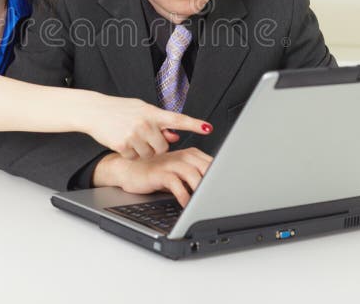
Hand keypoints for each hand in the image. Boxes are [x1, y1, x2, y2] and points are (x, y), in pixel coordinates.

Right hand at [84, 98, 211, 159]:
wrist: (95, 110)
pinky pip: (135, 158)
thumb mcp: (142, 110)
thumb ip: (159, 123)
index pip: (178, 119)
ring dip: (143, 151)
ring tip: (132, 138)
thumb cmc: (120, 110)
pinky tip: (123, 143)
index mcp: (152, 112)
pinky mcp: (123, 145)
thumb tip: (175, 137)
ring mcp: (134, 134)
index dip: (194, 124)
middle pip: (163, 147)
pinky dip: (130, 154)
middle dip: (157, 147)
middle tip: (145, 138)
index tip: (208, 128)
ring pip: (149, 155)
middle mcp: (145, 122)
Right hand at [92, 147, 213, 206]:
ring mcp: (170, 162)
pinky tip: (187, 205)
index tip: (230, 190)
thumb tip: (217, 190)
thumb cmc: (155, 173)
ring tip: (205, 204)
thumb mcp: (179, 174)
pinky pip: (176, 184)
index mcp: (191, 154)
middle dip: (216, 184)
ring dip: (201, 191)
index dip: (223, 177)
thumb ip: (196, 177)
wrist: (128, 170)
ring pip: (193, 175)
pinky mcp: (159, 172)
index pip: (213, 164)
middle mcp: (182, 155)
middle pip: (206, 168)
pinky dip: (184, 196)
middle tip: (221, 199)